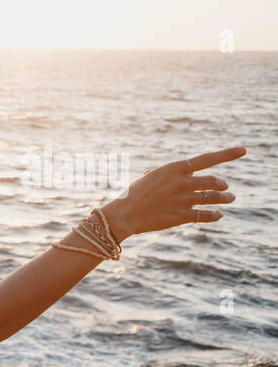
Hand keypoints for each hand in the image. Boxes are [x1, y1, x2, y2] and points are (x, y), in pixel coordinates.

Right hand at [101, 146, 244, 239]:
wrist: (123, 215)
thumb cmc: (132, 194)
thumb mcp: (149, 177)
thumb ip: (167, 174)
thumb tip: (179, 174)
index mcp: (174, 168)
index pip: (207, 159)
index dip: (228, 154)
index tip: (243, 151)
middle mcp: (182, 182)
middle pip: (213, 181)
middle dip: (222, 185)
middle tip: (226, 188)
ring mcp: (184, 199)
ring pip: (214, 197)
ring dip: (225, 198)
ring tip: (230, 198)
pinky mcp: (182, 216)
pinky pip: (207, 214)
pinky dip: (215, 214)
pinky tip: (218, 214)